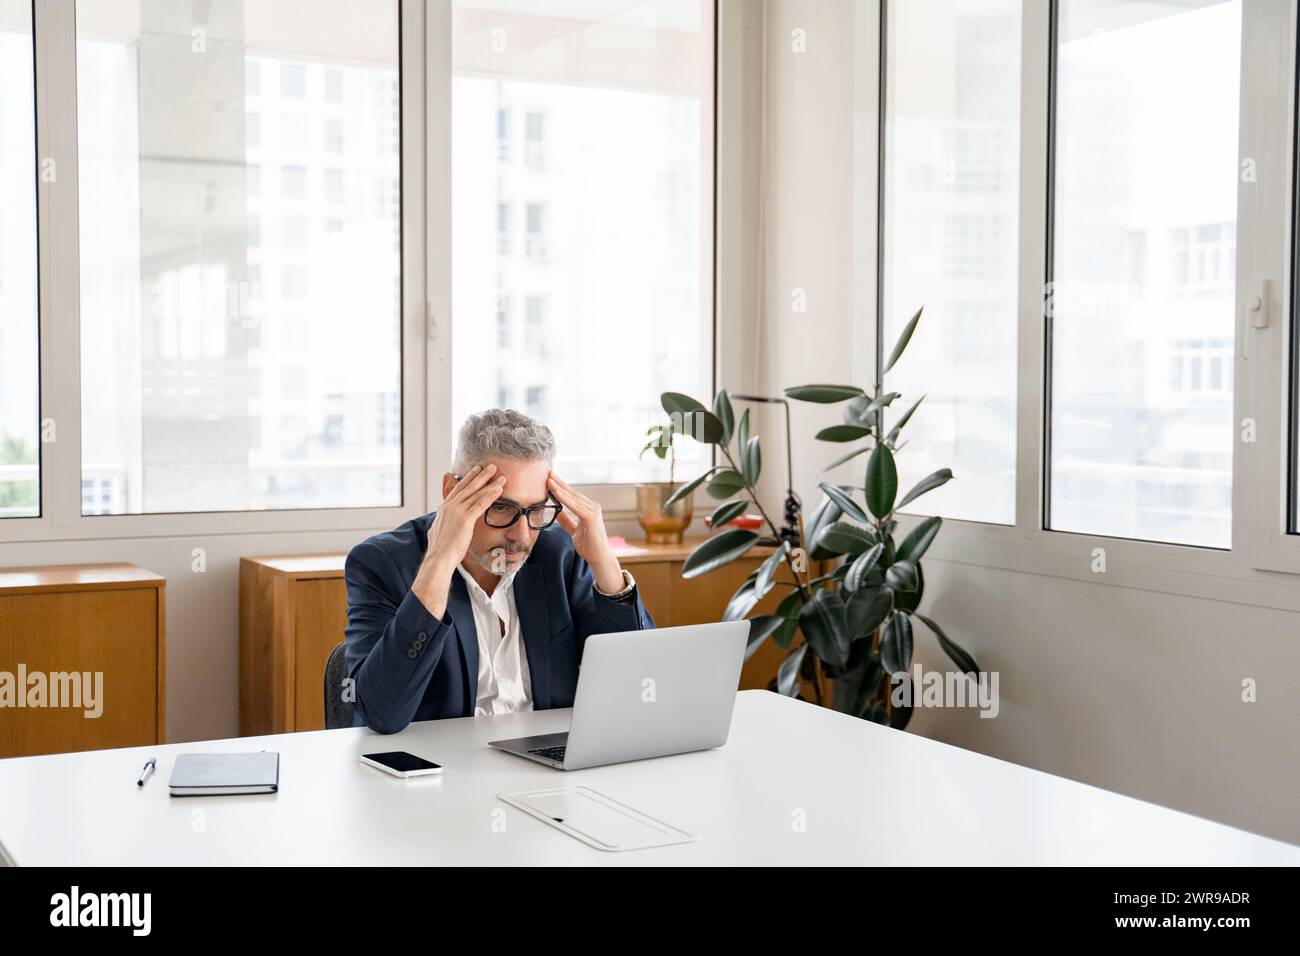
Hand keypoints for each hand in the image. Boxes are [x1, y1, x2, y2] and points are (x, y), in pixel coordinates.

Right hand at [412, 465, 505, 615]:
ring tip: (500, 475)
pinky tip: (499, 489)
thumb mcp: (439, 531)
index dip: (468, 479)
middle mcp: (449, 506)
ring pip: (476, 493)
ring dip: (490, 483)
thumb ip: (443, 523)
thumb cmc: (440, 550)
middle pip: (468, 487)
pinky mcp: (465, 519)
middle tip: (491, 466)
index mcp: (444, 508)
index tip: (476, 471)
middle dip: (481, 476)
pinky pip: (481, 504)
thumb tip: (442, 523)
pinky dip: (490, 495)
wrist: (439, 558)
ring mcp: (457, 511)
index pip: (458, 489)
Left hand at [547, 471, 623, 592]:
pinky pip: (576, 507)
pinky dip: (565, 499)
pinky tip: (556, 493)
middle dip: (559, 482)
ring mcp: (593, 511)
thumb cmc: (589, 546)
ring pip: (573, 497)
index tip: (549, 478)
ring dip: (559, 489)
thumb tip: (557, 512)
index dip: (560, 486)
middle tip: (547, 472)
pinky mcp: (592, 518)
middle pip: (572, 492)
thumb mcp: (574, 530)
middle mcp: (592, 507)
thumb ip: (567, 520)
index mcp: (587, 509)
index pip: (571, 495)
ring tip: (548, 480)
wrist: (599, 558)